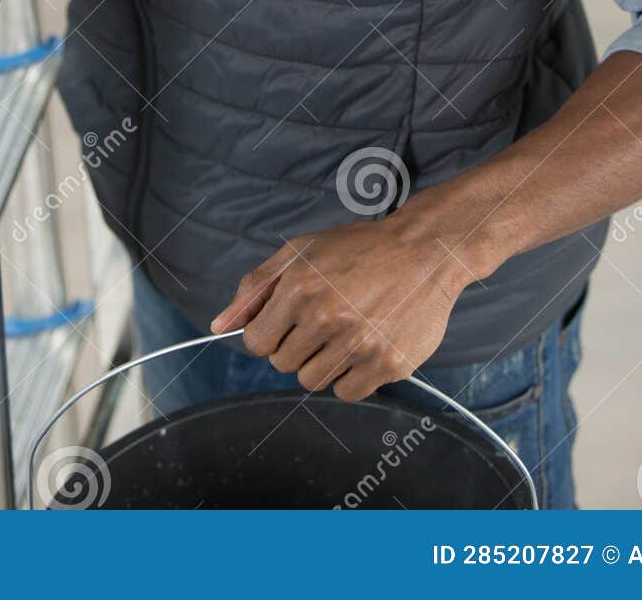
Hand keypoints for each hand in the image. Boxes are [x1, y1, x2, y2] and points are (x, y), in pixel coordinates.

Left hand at [209, 199, 475, 401]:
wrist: (424, 252)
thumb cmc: (356, 249)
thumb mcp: (299, 253)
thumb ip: (254, 289)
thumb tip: (217, 327)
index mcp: (299, 288)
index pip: (256, 343)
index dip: (267, 334)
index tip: (286, 323)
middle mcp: (327, 318)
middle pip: (284, 364)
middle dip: (295, 346)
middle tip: (322, 321)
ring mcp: (358, 344)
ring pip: (313, 382)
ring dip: (322, 363)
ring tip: (344, 331)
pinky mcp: (387, 364)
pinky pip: (347, 393)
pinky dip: (350, 377)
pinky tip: (362, 347)